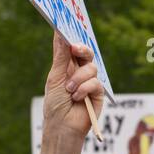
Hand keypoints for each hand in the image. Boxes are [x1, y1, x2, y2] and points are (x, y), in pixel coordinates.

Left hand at [38, 33, 102, 153]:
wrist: (62, 127)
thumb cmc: (55, 105)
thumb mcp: (55, 78)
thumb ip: (61, 57)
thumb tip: (61, 34)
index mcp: (67, 66)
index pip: (71, 47)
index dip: (70, 36)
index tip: (66, 25)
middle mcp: (79, 71)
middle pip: (86, 52)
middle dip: (81, 49)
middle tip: (75, 48)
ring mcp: (90, 81)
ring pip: (91, 68)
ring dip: (78, 78)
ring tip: (69, 90)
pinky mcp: (98, 93)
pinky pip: (95, 82)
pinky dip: (84, 89)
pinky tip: (76, 98)